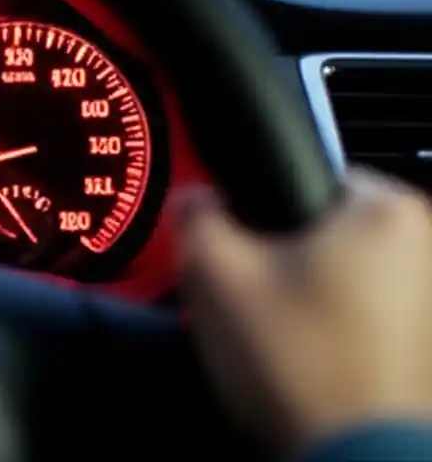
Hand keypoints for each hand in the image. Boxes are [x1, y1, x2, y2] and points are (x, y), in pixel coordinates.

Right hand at [177, 170, 431, 453]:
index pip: (298, 169)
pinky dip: (323, 319)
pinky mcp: (419, 335)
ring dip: (296, 289)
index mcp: (383, 207)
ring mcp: (426, 293)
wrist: (349, 454)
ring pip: (333, 267)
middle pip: (315, 223)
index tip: (233, 244)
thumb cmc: (298, 362)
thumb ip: (194, 217)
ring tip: (270, 329)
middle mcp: (420, 242)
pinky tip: (298, 352)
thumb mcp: (216, 274)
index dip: (251, 206)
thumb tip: (193, 201)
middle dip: (273, 252)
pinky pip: (354, 305)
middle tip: (243, 292)